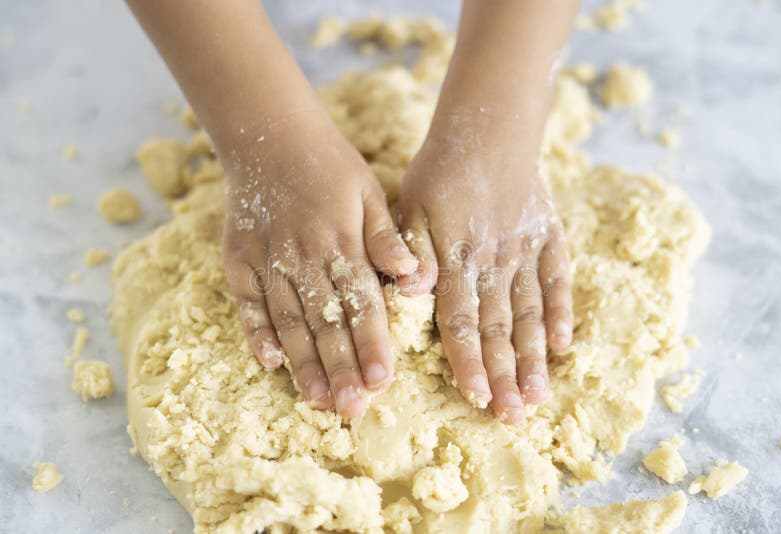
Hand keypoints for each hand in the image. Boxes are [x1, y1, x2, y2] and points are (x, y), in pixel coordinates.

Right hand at [220, 111, 417, 418]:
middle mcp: (304, 255)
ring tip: (316, 398)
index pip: (361, 302)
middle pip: (325, 321)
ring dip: (302, 361)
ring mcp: (267, 258)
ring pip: (288, 319)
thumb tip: (411, 275)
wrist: (269, 135)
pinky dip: (255, 331)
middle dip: (339, 367)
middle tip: (351, 408)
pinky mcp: (238, 258)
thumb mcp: (369, 192)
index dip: (371, 343)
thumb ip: (387, 237)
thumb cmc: (330, 167)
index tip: (381, 381)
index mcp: (342, 241)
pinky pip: (246, 301)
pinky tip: (267, 361)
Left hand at [396, 110, 572, 423]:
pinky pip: (557, 279)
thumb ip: (413, 251)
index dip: (469, 360)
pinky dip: (560, 312)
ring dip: (533, 356)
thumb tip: (413, 291)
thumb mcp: (411, 206)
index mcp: (456, 258)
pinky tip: (563, 345)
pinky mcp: (547, 238)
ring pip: (530, 312)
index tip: (477, 397)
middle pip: (500, 327)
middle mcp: (494, 261)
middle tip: (513, 417)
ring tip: (538, 396)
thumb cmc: (440, 173)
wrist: (488, 128)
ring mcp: (525, 251)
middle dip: (505, 374)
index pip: (461, 321)